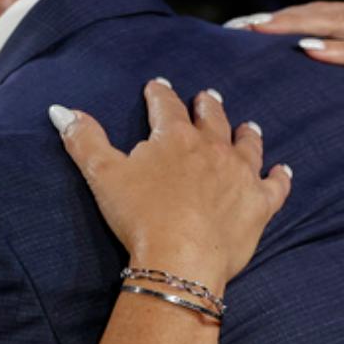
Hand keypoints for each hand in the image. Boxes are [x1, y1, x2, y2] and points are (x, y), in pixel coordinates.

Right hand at [52, 80, 291, 293]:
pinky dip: (280, 177)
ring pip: (248, 146)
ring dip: (246, 133)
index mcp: (175, 138)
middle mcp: (213, 148)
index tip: (158, 86)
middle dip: (207, 106)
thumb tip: (60, 110)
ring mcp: (241, 175)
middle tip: (207, 97)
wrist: (181, 257)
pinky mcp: (260, 204)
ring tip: (248, 125)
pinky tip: (283, 171)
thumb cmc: (140, 216)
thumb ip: (84, 139)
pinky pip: (276, 186)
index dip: (160, 94)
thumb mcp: (103, 174)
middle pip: (212, 119)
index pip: (166, 106)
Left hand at [232, 2, 343, 136]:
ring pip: (340, 23)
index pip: (324, 15)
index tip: (244, 29)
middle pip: (322, 12)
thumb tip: (325, 85)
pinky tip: (310, 52)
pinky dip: (340, 50)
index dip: (284, 18)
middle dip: (278, 18)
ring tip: (261, 31)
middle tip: (237, 27)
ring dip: (297, 25)